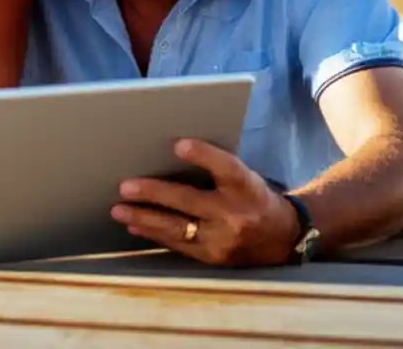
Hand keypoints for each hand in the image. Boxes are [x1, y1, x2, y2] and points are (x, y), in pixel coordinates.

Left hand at [110, 138, 299, 265]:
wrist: (282, 239)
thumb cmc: (254, 198)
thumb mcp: (246, 178)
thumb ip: (216, 169)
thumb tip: (168, 155)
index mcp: (246, 187)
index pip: (226, 168)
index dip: (204, 155)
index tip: (179, 144)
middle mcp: (235, 215)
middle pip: (190, 202)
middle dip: (155, 194)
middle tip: (126, 187)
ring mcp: (223, 240)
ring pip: (177, 229)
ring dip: (144, 218)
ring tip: (119, 210)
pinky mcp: (213, 258)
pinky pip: (178, 245)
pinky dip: (154, 235)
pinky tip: (135, 226)